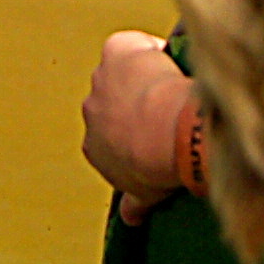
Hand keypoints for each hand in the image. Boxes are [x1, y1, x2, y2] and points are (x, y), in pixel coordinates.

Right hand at [76, 31, 199, 209]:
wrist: (169, 135)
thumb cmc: (159, 165)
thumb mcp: (146, 196)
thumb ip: (135, 205)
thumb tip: (131, 219)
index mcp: (93, 147)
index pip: (107, 134)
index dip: (130, 132)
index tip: (151, 135)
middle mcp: (90, 110)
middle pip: (111, 100)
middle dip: (134, 103)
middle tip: (165, 109)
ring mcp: (101, 78)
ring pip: (123, 72)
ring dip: (144, 76)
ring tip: (172, 86)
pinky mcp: (115, 51)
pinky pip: (132, 45)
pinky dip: (150, 48)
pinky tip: (170, 58)